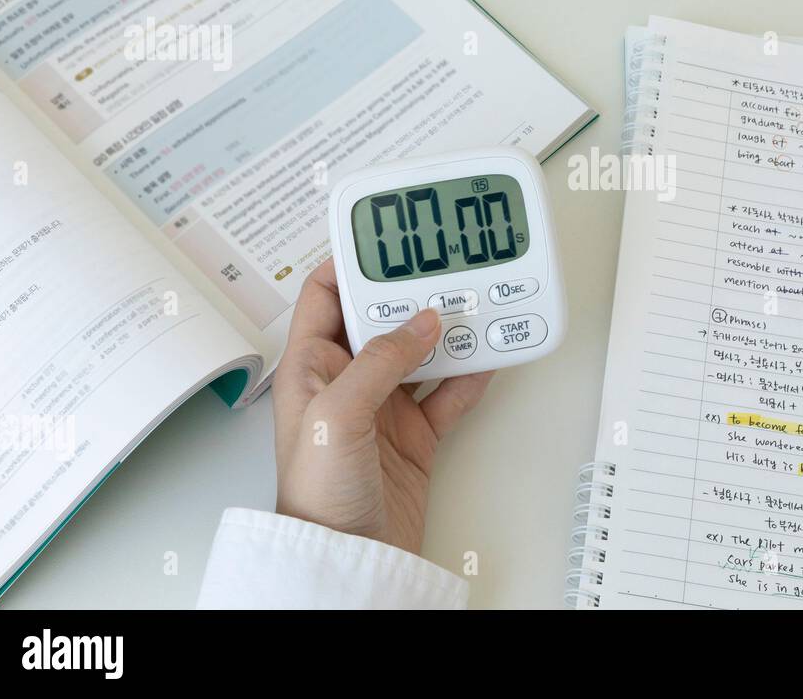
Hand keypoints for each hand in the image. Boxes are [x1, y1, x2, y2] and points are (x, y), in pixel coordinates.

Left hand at [271, 260, 492, 553]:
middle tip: (447, 270)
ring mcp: (384, 407)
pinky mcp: (415, 435)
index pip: (326, 295)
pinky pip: (450, 391)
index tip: (388, 241)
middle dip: (415, 293)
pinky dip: (473, 372)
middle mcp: (347, 380)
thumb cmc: (316, 497)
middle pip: (384, 317)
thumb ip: (381, 361)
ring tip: (475, 304)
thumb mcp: (337, 414)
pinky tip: (490, 354)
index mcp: (312, 366)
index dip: (352, 263)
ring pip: (423, 350)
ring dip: (449, 329)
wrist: (347, 561)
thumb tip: (420, 322)